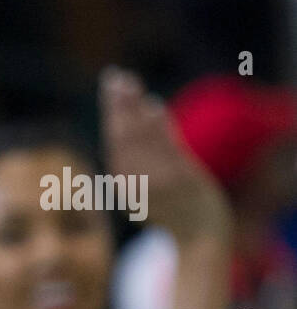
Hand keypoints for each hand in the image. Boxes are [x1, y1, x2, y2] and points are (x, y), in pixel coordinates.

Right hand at [101, 67, 229, 240]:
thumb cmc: (169, 209)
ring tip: (128, 82)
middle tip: (113, 76)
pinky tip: (151, 105)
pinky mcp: (182, 177)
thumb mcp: (141, 192)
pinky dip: (158, 124)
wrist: (198, 232)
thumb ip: (134, 161)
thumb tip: (137, 117)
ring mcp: (161, 178)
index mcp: (125, 184)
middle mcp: (138, 180)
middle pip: (125, 134)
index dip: (112, 112)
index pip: (116, 140)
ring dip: (135, 106)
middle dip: (118, 104)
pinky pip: (166, 145)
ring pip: (143, 136)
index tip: (110, 88)